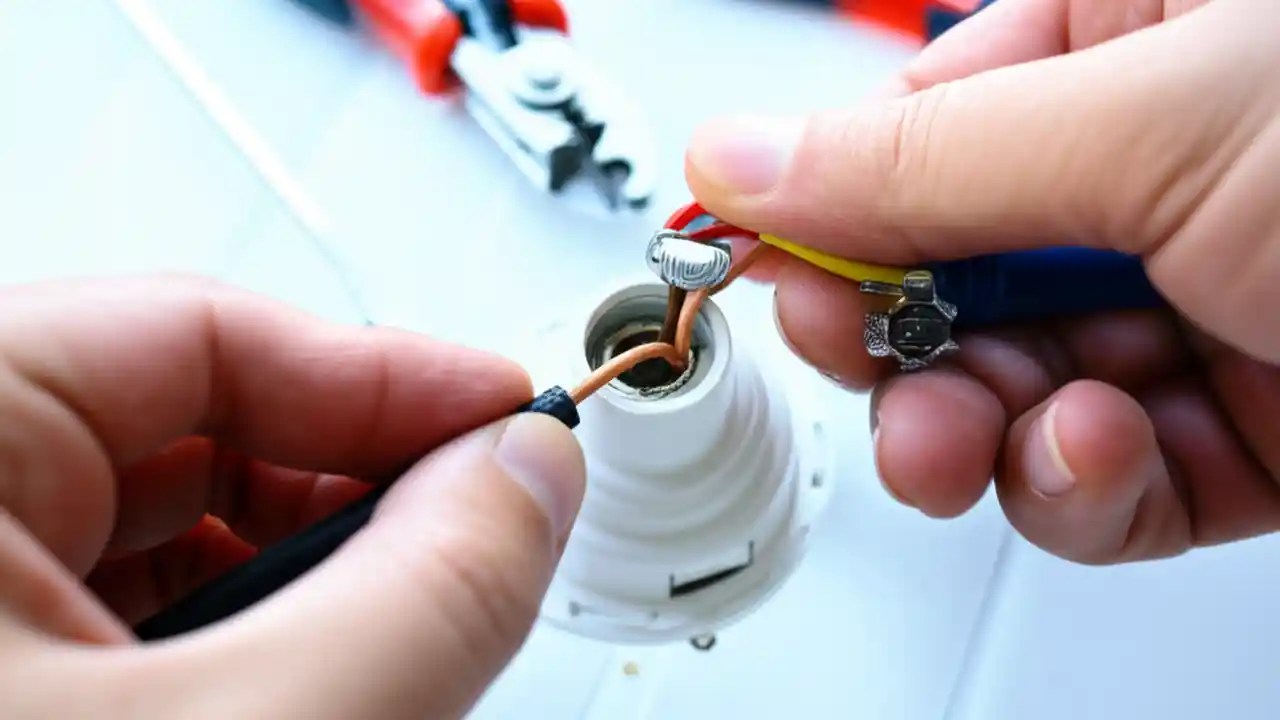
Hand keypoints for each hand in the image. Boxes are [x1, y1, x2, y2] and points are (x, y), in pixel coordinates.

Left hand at [0, 276, 583, 717]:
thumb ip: (417, 593)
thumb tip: (527, 478)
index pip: (193, 330)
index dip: (382, 372)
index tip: (500, 409)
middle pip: (185, 432)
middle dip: (351, 484)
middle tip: (471, 530)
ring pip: (165, 532)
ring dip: (306, 573)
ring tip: (394, 627)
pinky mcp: (1, 673)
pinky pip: (124, 611)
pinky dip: (243, 637)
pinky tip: (305, 680)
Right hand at [685, 0, 1279, 563]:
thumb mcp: (1159, 125)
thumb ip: (929, 160)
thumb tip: (739, 165)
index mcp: (1129, 40)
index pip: (914, 128)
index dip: (820, 206)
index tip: (744, 261)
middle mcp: (1154, 172)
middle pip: (942, 278)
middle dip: (893, 342)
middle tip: (863, 351)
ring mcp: (1195, 304)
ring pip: (1007, 395)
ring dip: (969, 436)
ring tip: (967, 440)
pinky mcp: (1238, 424)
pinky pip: (1101, 479)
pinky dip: (1076, 493)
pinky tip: (1095, 457)